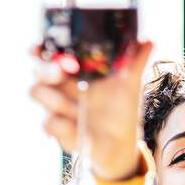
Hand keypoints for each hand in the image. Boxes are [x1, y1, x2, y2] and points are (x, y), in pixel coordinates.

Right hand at [29, 40, 153, 181]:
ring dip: (53, 97)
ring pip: (37, 93)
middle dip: (46, 69)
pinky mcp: (57, 128)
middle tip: (59, 72)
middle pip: (38, 71)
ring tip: (75, 106)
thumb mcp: (130, 85)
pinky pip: (49, 123)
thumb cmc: (120, 109)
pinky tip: (76, 127)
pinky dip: (61, 125)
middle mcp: (61, 85)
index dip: (41, 47)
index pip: (50, 53)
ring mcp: (56, 106)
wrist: (120, 143)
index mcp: (75, 70)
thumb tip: (148, 41)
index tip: (41, 46)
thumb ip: (135, 62)